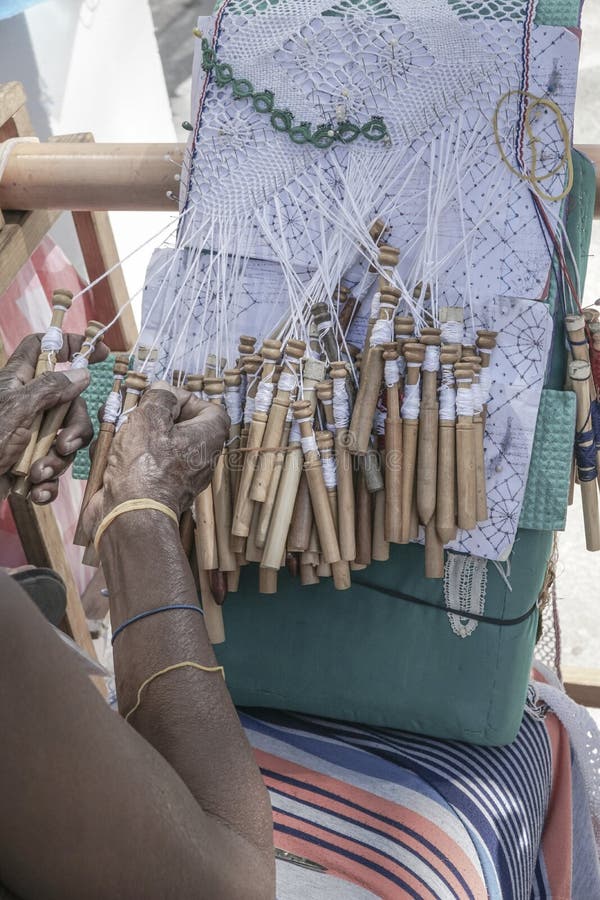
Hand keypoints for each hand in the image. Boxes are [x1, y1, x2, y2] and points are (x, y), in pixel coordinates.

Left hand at [0, 333, 108, 502]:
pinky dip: (49, 484)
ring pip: (65, 440)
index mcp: (19, 382)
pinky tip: (37, 492)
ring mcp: (29, 436)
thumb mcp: (16, 410)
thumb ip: (50, 389)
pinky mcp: (29, 464)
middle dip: (74, 430)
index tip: (98, 354)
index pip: (45, 348)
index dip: (69, 345)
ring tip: (38, 475)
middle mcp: (27, 405)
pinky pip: (54, 469)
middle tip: (63, 446)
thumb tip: (82, 373)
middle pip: (70, 404)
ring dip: (57, 462)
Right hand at [83, 382, 228, 538]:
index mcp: (207, 440)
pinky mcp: (151, 490)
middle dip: (148, 416)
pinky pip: (140, 465)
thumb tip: (163, 391)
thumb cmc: (144, 467)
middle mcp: (196, 460)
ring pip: (153, 444)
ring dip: (129, 434)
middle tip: (130, 412)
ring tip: (112, 431)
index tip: (163, 397)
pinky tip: (105, 456)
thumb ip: (160, 397)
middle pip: (177, 426)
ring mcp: (174, 477)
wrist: (127, 516)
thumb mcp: (150, 417)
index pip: (212, 410)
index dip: (188, 398)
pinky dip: (122, 458)